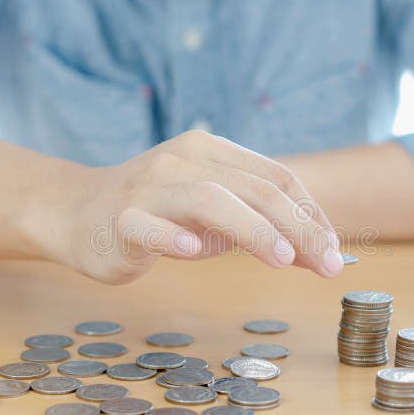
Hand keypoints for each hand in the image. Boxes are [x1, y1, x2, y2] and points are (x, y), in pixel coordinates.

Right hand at [52, 130, 342, 283]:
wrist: (79, 211)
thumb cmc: (159, 212)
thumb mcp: (214, 211)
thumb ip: (258, 221)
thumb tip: (319, 250)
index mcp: (212, 151)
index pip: (275, 178)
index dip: (311, 213)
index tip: (334, 250)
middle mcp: (183, 160)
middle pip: (253, 190)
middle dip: (298, 227)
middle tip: (328, 263)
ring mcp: (149, 188)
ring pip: (209, 200)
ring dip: (251, 229)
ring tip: (283, 258)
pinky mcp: (121, 219)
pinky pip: (147, 225)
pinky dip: (171, 235)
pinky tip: (190, 249)